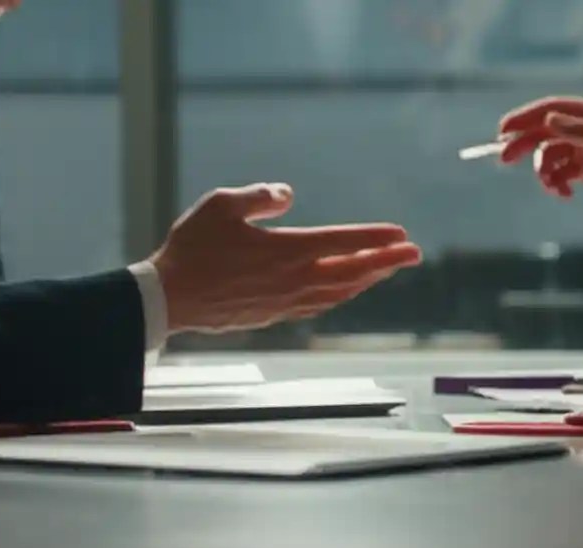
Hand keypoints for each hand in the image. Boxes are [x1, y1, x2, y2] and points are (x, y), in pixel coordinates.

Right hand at [151, 183, 421, 333]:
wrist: (169, 299)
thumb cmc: (192, 249)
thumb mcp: (222, 205)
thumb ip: (260, 197)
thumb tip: (287, 196)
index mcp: (288, 250)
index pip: (345, 242)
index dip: (376, 238)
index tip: (401, 234)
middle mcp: (295, 280)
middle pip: (353, 271)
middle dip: (387, 262)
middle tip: (414, 254)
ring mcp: (286, 302)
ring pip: (339, 292)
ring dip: (367, 280)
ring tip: (385, 271)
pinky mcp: (273, 316)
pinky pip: (318, 306)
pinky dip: (339, 296)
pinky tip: (343, 292)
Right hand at [496, 97, 582, 217]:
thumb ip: (582, 133)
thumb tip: (547, 120)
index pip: (552, 110)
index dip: (525, 118)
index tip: (503, 131)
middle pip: (544, 131)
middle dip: (524, 144)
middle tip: (504, 159)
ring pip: (549, 155)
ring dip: (543, 171)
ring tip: (553, 187)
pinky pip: (560, 173)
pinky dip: (556, 183)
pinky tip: (565, 193)